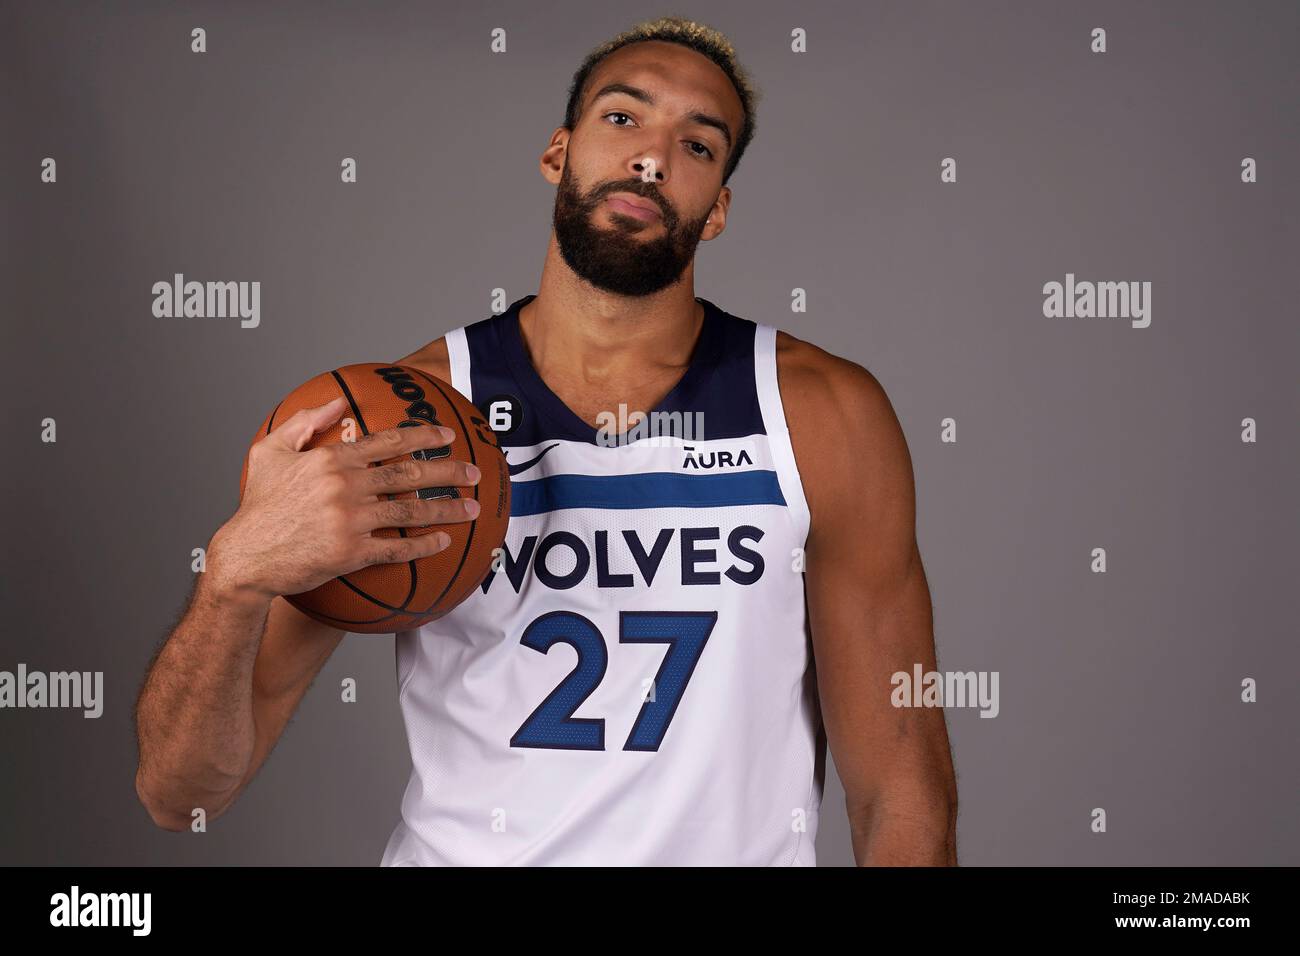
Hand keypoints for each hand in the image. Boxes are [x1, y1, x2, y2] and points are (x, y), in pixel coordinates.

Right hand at [210, 396, 480, 599]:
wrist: (245, 556)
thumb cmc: (258, 504)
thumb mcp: (269, 451)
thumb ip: (304, 421)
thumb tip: (338, 401)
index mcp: (331, 460)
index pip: (389, 441)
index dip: (423, 436)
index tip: (448, 436)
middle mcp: (346, 487)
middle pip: (410, 474)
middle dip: (449, 471)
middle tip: (474, 472)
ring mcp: (350, 521)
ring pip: (411, 511)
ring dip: (447, 509)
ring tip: (473, 508)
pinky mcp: (351, 553)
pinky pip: (397, 548)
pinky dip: (423, 545)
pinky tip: (444, 542)